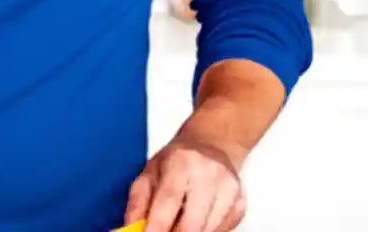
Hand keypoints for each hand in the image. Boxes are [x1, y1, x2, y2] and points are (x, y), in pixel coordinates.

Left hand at [124, 135, 245, 231]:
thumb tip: (127, 231)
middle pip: (192, 223)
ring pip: (208, 231)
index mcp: (181, 162)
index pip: (169, 202)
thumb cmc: (177, 160)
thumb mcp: (149, 174)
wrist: (212, 144)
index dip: (157, 228)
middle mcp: (209, 174)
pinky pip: (221, 231)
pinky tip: (197, 220)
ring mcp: (228, 189)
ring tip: (177, 222)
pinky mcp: (240, 204)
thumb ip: (137, 205)